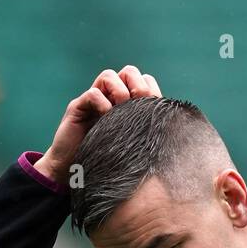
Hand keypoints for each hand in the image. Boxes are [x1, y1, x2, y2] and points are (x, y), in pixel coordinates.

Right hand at [34, 66, 161, 185]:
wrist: (73, 175)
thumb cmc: (107, 163)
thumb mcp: (132, 145)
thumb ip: (146, 131)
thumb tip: (173, 126)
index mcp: (127, 105)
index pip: (144, 80)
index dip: (150, 89)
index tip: (152, 109)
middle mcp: (110, 98)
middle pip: (128, 72)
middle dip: (137, 85)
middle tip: (138, 104)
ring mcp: (93, 101)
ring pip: (109, 76)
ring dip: (120, 91)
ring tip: (120, 111)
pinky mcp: (77, 107)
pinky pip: (93, 93)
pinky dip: (102, 102)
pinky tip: (105, 118)